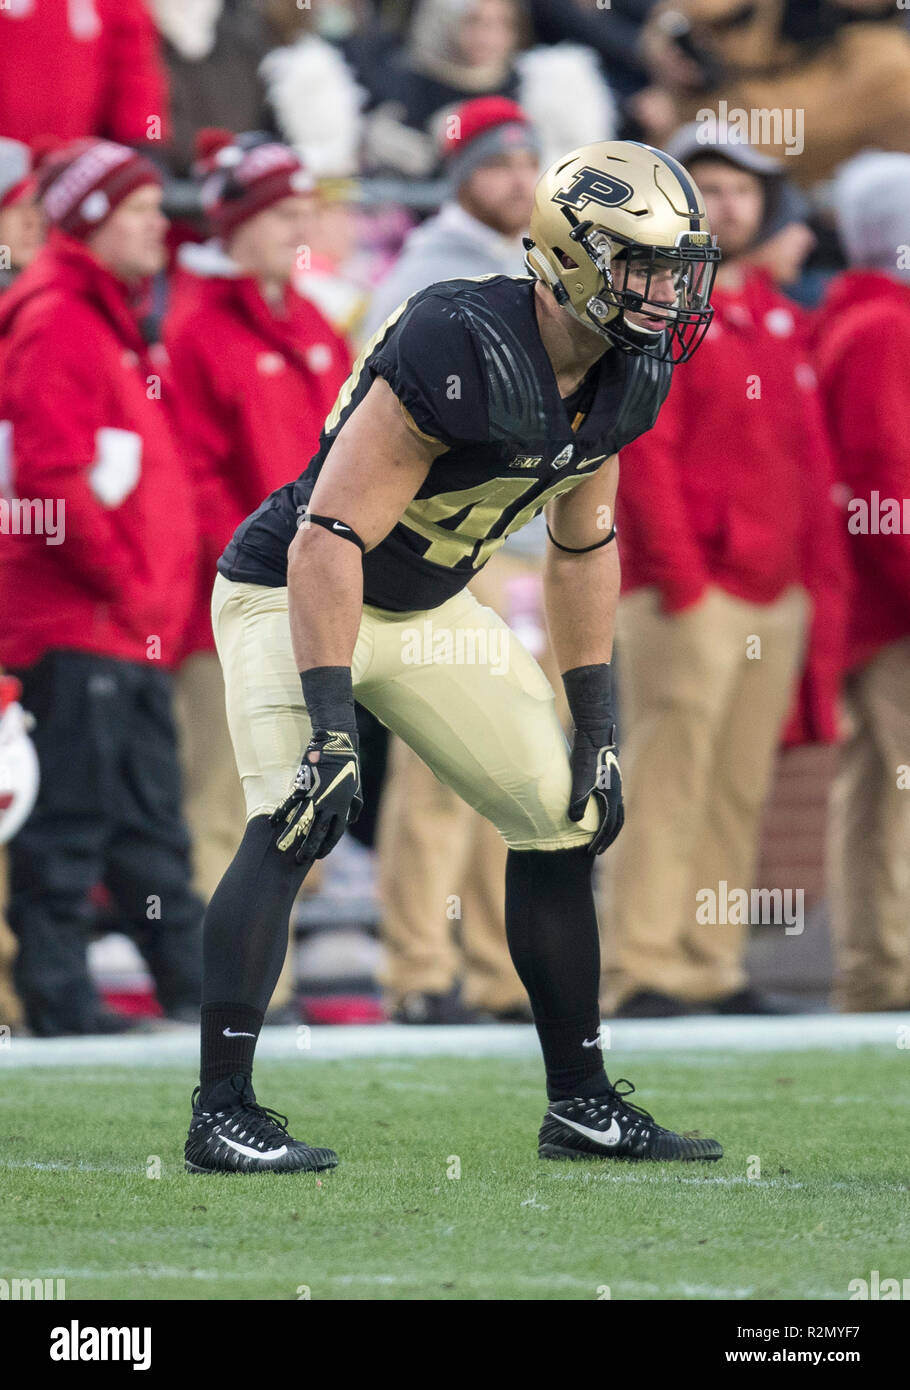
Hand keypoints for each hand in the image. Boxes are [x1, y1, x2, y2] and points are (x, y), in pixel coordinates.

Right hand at [270, 729, 361, 864]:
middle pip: (317, 833)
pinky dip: (281, 813)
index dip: (326, 846)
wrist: (337, 745)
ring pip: (300, 821)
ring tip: (281, 847)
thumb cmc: (348, 766)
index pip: (334, 834)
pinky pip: (289, 803)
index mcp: (341, 808)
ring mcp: (314, 796)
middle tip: (300, 860)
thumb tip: (351, 821)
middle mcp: (328, 806)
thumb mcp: (356, 789)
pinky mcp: (302, 786)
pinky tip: (272, 822)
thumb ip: (354, 807)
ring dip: (290, 835)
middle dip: (308, 848)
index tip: (319, 855)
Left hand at [568, 728, 623, 853]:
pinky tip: (597, 813)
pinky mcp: (610, 779)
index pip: (609, 826)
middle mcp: (617, 793)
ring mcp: (615, 786)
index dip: (601, 840)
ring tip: (599, 836)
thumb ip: (578, 801)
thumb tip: (574, 821)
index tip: (593, 852)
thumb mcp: (580, 779)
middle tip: (597, 850)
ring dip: (609, 827)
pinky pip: (612, 803)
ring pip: (616, 812)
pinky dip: (608, 814)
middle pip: (617, 822)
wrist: (596, 733)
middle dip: (607, 838)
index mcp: (611, 797)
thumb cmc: (587, 756)